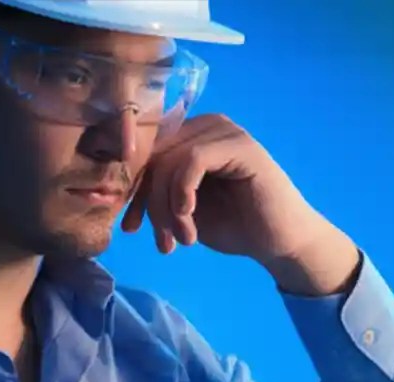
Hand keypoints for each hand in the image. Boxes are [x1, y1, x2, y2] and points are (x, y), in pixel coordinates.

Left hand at [121, 114, 360, 294]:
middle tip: (161, 241)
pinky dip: (183, 194)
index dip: (132, 189)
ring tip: (181, 240)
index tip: (131, 227)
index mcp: (192, 136)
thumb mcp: (184, 209)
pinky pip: (192, 161)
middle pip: (153, 156)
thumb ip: (157, 191)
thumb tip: (112, 189)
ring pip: (169, 161)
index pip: (145, 153)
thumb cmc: (236, 225)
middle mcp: (206, 125)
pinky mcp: (240, 146)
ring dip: (168, 208)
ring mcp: (224, 131)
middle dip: (150, 204)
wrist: (281, 243)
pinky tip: (190, 219)